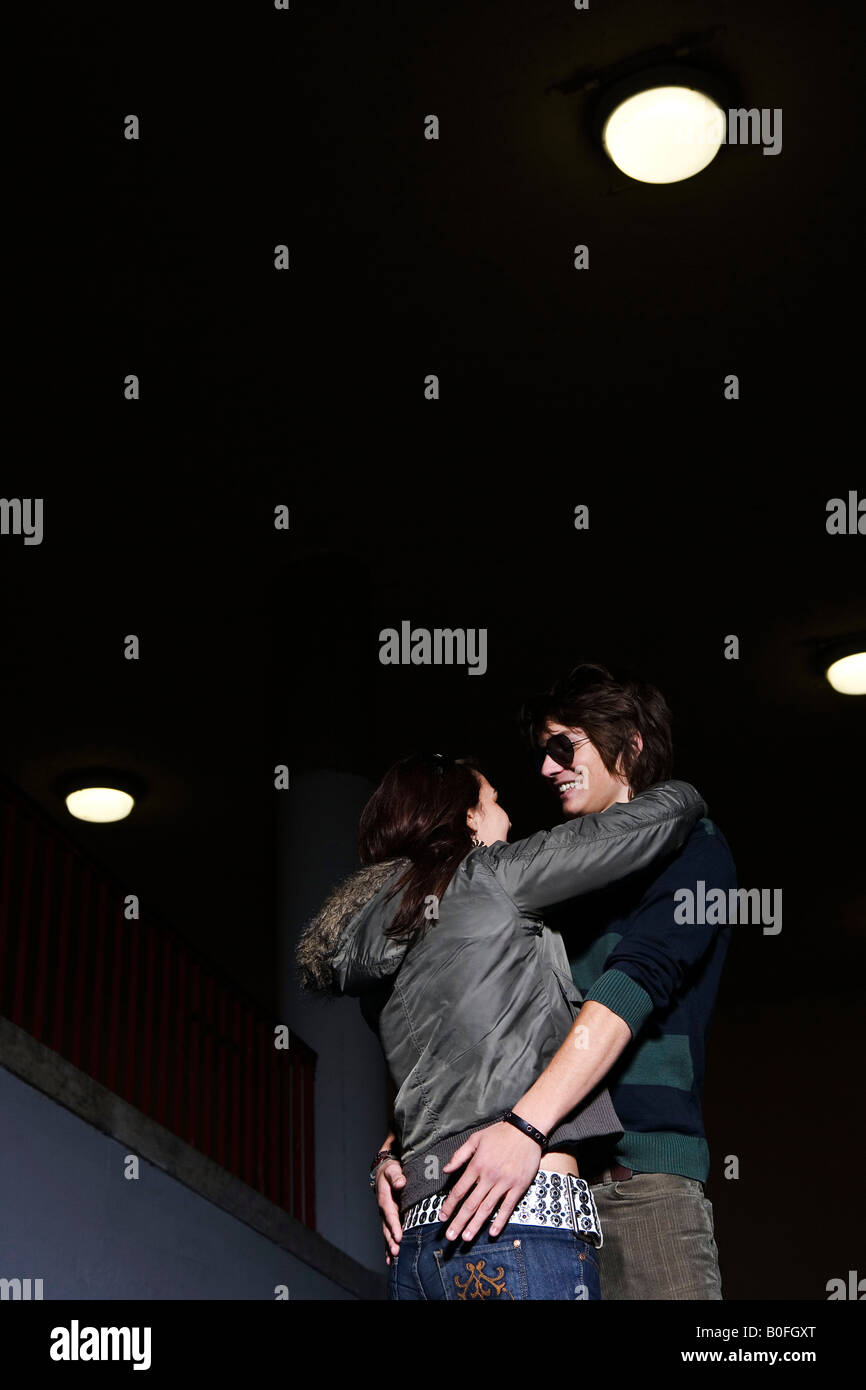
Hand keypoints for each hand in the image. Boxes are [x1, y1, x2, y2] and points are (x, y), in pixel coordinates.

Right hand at [375, 1156, 405, 1262]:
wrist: (385, 1172)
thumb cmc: (390, 1171)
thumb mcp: (392, 1170)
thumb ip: (396, 1176)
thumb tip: (400, 1182)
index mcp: (385, 1199)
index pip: (390, 1214)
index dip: (394, 1225)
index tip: (399, 1236)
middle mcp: (384, 1210)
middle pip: (387, 1228)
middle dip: (391, 1240)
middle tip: (396, 1252)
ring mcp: (386, 1216)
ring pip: (387, 1233)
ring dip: (389, 1245)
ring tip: (392, 1259)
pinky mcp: (389, 1219)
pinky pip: (389, 1233)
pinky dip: (389, 1245)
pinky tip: (390, 1259)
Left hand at [438, 1121, 541, 1241]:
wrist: (526, 1131)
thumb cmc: (499, 1134)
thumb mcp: (476, 1139)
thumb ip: (460, 1155)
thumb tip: (446, 1170)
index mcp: (477, 1165)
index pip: (460, 1190)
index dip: (450, 1205)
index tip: (442, 1217)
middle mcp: (489, 1176)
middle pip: (471, 1203)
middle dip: (459, 1221)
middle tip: (450, 1236)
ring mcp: (504, 1183)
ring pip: (487, 1208)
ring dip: (476, 1225)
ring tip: (466, 1238)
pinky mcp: (518, 1187)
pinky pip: (508, 1207)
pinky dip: (500, 1221)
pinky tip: (493, 1232)